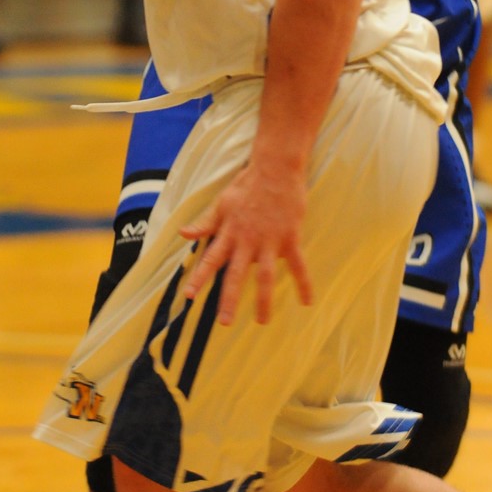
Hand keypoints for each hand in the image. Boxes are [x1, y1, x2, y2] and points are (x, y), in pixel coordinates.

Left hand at [180, 157, 312, 324]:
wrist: (275, 169)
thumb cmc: (247, 185)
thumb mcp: (221, 203)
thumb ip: (205, 223)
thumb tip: (183, 234)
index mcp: (229, 233)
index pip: (211, 259)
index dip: (199, 278)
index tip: (189, 296)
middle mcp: (247, 241)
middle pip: (236, 275)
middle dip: (230, 299)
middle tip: (224, 322)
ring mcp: (269, 241)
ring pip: (266, 276)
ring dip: (264, 300)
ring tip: (263, 321)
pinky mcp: (290, 238)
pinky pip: (298, 265)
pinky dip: (304, 283)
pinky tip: (308, 301)